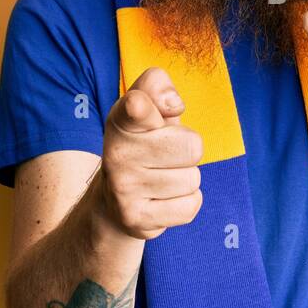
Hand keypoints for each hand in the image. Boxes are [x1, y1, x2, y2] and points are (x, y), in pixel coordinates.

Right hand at [94, 66, 203, 240]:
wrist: (114, 201)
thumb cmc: (144, 143)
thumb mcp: (149, 109)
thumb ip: (159, 88)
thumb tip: (174, 104)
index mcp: (122, 119)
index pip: (136, 105)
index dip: (142, 104)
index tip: (137, 105)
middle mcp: (117, 153)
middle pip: (192, 145)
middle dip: (188, 151)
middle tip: (166, 155)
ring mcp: (124, 188)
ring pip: (192, 178)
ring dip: (185, 178)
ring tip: (162, 178)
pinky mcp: (136, 219)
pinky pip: (190, 205)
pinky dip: (185, 202)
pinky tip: (163, 199)